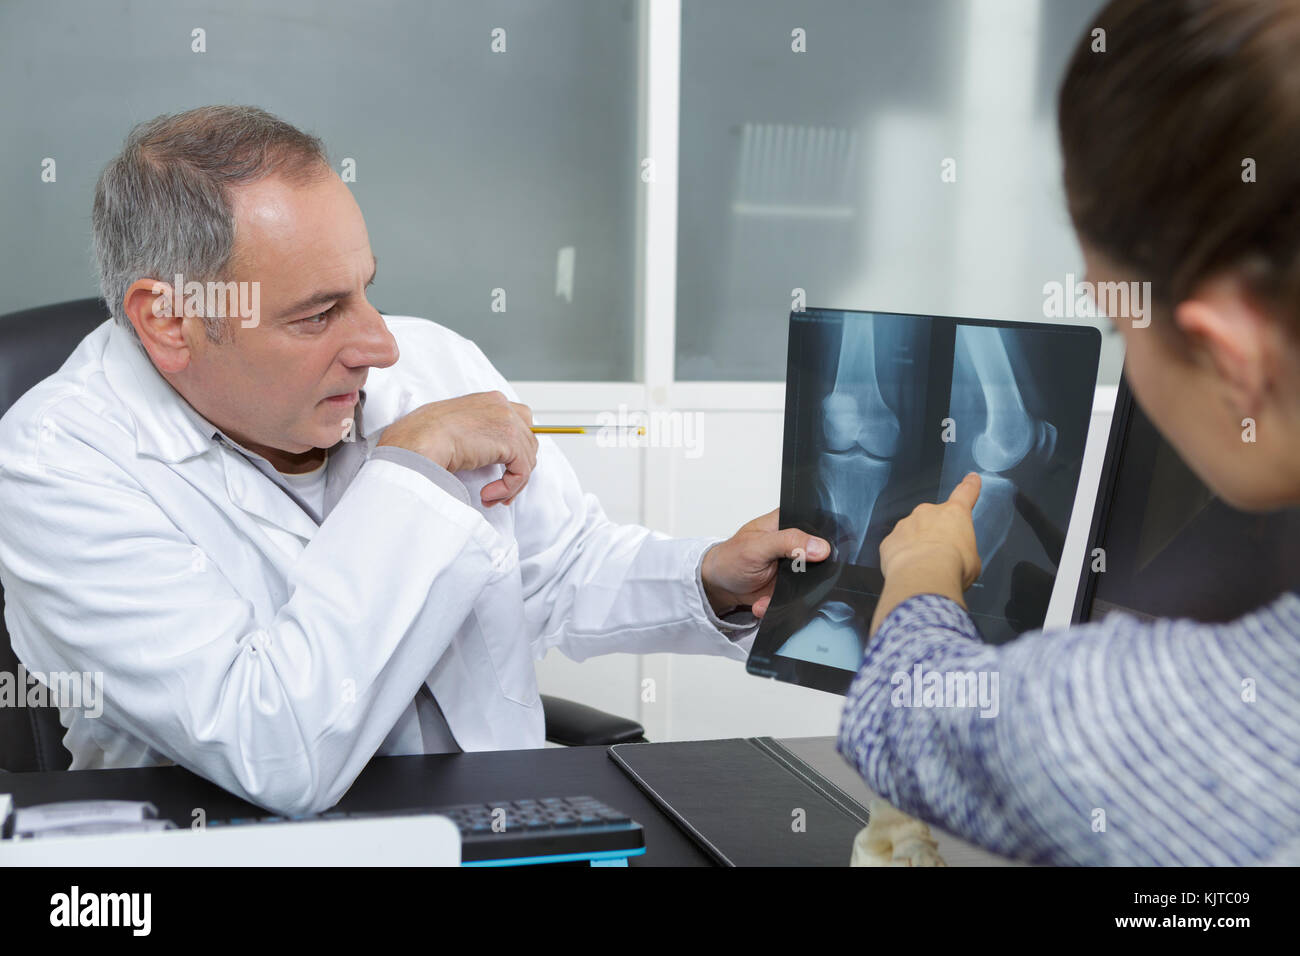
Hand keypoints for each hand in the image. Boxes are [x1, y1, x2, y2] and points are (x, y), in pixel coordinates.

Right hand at [377, 391, 538, 505]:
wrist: (417, 441)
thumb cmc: (422, 437)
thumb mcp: (453, 428)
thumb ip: (476, 433)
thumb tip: (484, 452)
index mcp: (489, 401)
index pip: (519, 422)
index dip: (515, 449)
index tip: (503, 469)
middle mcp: (501, 406)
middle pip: (528, 442)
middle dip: (516, 469)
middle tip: (499, 490)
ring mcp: (507, 421)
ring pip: (527, 460)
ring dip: (510, 484)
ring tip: (489, 496)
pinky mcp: (509, 440)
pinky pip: (522, 471)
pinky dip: (508, 488)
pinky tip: (488, 495)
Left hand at [701, 509, 830, 617]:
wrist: (720, 585)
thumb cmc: (732, 557)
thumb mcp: (757, 546)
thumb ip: (788, 542)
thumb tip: (820, 547)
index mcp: (788, 522)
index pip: (817, 524)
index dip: (825, 538)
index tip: (821, 555)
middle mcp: (795, 543)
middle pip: (820, 554)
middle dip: (813, 571)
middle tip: (791, 580)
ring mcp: (795, 565)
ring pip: (813, 579)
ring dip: (796, 592)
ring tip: (768, 595)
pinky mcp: (792, 585)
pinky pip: (799, 596)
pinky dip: (783, 603)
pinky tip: (763, 603)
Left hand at [869, 472, 982, 634]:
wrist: (924, 576)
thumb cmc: (953, 566)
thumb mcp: (973, 560)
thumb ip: (965, 550)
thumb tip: (960, 557)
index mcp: (955, 514)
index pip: (965, 494)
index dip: (969, 486)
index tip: (971, 479)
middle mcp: (928, 513)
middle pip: (934, 519)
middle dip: (937, 534)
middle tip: (942, 556)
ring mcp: (906, 525)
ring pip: (913, 532)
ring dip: (918, 546)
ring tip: (926, 567)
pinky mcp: (889, 541)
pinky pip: (897, 547)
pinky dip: (902, 557)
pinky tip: (910, 570)